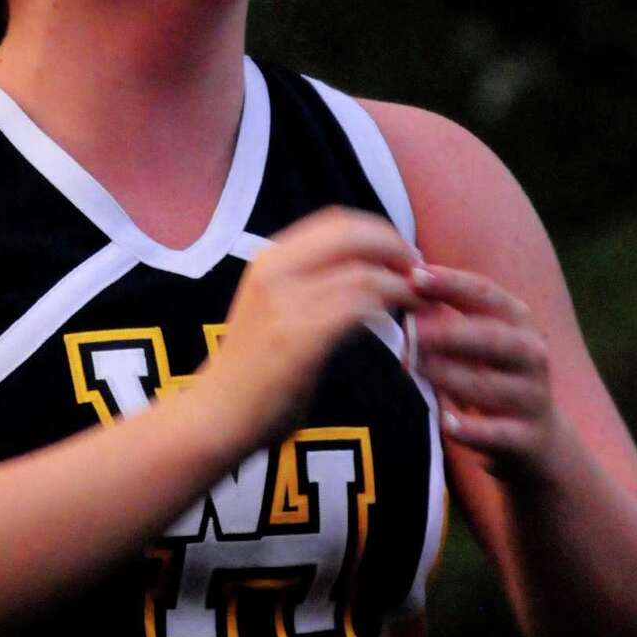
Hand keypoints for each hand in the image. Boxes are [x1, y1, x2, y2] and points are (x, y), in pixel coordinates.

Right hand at [209, 206, 421, 441]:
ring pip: (363, 271)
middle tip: (419, 274)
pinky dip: (390, 307)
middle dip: (396, 248)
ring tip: (420, 300)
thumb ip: (311, 287)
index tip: (402, 256)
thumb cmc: (253, 373)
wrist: (216, 416)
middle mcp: (275, 270)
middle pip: (353, 234)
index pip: (337, 220)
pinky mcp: (300, 334)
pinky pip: (359, 305)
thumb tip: (367, 276)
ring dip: (402, 283)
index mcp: (270, 259)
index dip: (379, 231)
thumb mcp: (274, 310)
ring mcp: (285, 300)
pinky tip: (400, 322)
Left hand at [410, 264, 559, 479]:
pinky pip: (496, 434)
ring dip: (450, 376)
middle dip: (452, 332)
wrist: (540, 440)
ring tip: (416, 368)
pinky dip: (471, 429)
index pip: (486, 294)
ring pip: (489, 385)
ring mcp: (532, 397)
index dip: (452, 284)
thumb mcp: (481, 340)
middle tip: (413, 330)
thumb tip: (403, 280)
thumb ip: (447, 313)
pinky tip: (445, 423)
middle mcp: (531, 355)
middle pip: (494, 338)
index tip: (414, 275)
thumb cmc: (494, 375)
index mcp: (519, 322)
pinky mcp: (526, 438)